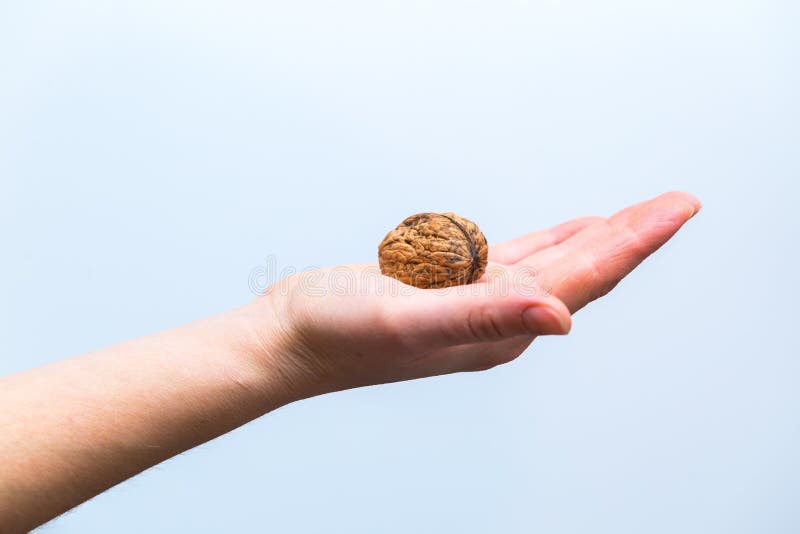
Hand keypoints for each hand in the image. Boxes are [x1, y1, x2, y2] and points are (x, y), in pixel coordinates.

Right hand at [247, 191, 700, 398]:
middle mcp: (496, 319)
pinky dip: (548, 242)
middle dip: (632, 236)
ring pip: (553, 262)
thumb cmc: (339, 335)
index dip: (633, 242)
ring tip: (637, 215)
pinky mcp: (451, 290)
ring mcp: (475, 304)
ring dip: (598, 238)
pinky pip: (515, 258)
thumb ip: (485, 316)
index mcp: (498, 330)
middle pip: (581, 270)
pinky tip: (567, 232)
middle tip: (677, 203)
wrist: (291, 339)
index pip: (582, 279)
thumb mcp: (410, 322)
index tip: (677, 209)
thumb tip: (561, 317)